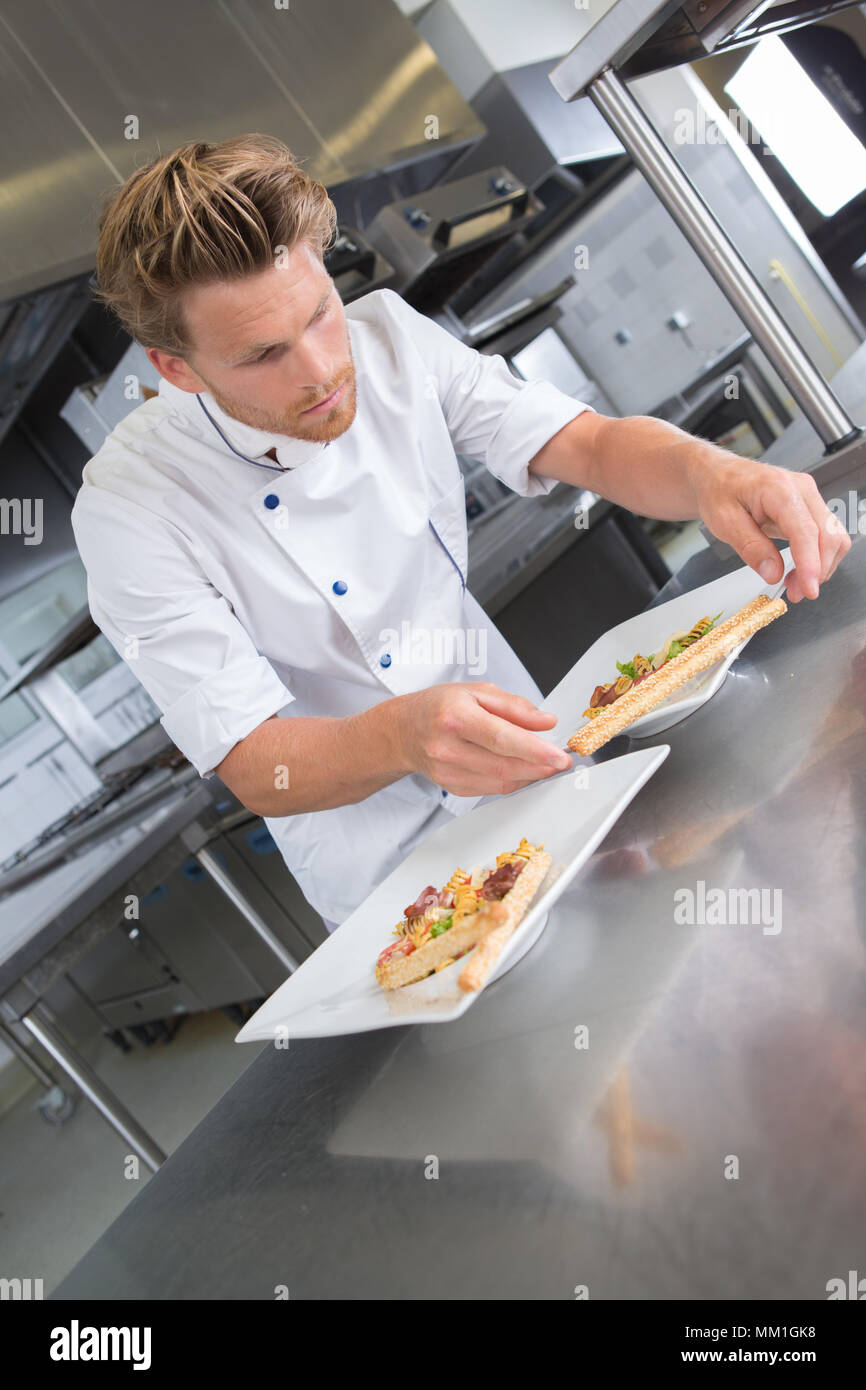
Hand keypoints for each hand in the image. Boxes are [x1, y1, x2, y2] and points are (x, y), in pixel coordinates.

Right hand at [395, 681, 571, 795]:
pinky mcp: (452, 788)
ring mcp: (448, 772)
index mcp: (455, 716)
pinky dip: (513, 780)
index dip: (534, 750)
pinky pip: (493, 788)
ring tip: (544, 763)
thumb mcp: (477, 691)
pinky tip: (521, 768)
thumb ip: (515, 706)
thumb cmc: (439, 706)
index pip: (501, 738)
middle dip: (540, 766)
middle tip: (561, 761)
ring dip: (529, 775)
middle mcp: (448, 747)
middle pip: (504, 765)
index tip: (559, 756)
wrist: (402, 731)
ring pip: (501, 781)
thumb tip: (546, 722)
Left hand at [689, 451, 850, 601]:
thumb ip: (750, 547)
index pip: (806, 530)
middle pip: (828, 535)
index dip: (811, 564)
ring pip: (833, 538)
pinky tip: (798, 571)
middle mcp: (802, 490)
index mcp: (779, 489)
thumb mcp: (724, 522)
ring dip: (820, 567)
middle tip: (796, 594)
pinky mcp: (810, 508)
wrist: (719, 475)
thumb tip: (774, 573)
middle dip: (817, 571)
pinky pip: (826, 536)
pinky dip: (817, 558)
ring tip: (795, 585)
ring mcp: (809, 497)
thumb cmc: (720, 491)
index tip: (809, 589)